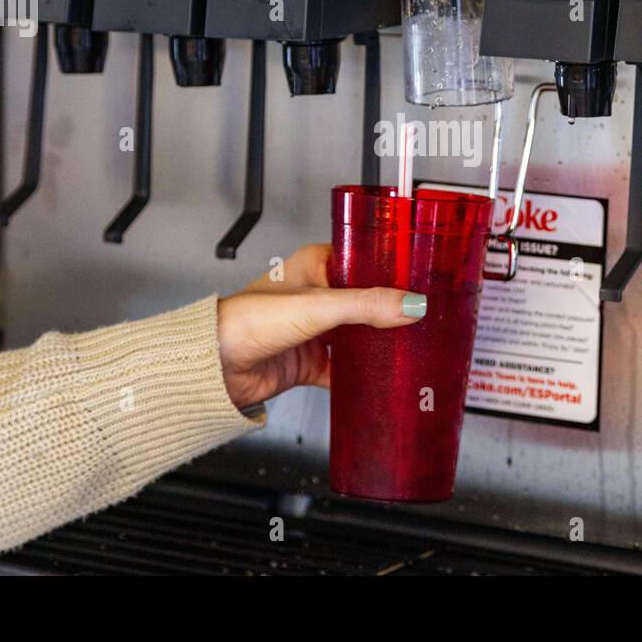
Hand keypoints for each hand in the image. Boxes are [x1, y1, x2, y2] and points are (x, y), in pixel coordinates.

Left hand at [217, 244, 425, 409]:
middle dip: (392, 313)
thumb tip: (412, 304)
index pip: (365, 263)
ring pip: (359, 336)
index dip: (393, 273)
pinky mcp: (311, 361)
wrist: (216, 365)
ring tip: (412, 347)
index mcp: (316, 266)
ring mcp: (315, 330)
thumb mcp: (318, 306)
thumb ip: (368, 306)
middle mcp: (316, 296)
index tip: (422, 282)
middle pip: (367, 303)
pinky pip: (345, 369)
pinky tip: (382, 378)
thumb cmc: (248, 320)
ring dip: (379, 344)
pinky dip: (363, 375)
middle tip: (425, 318)